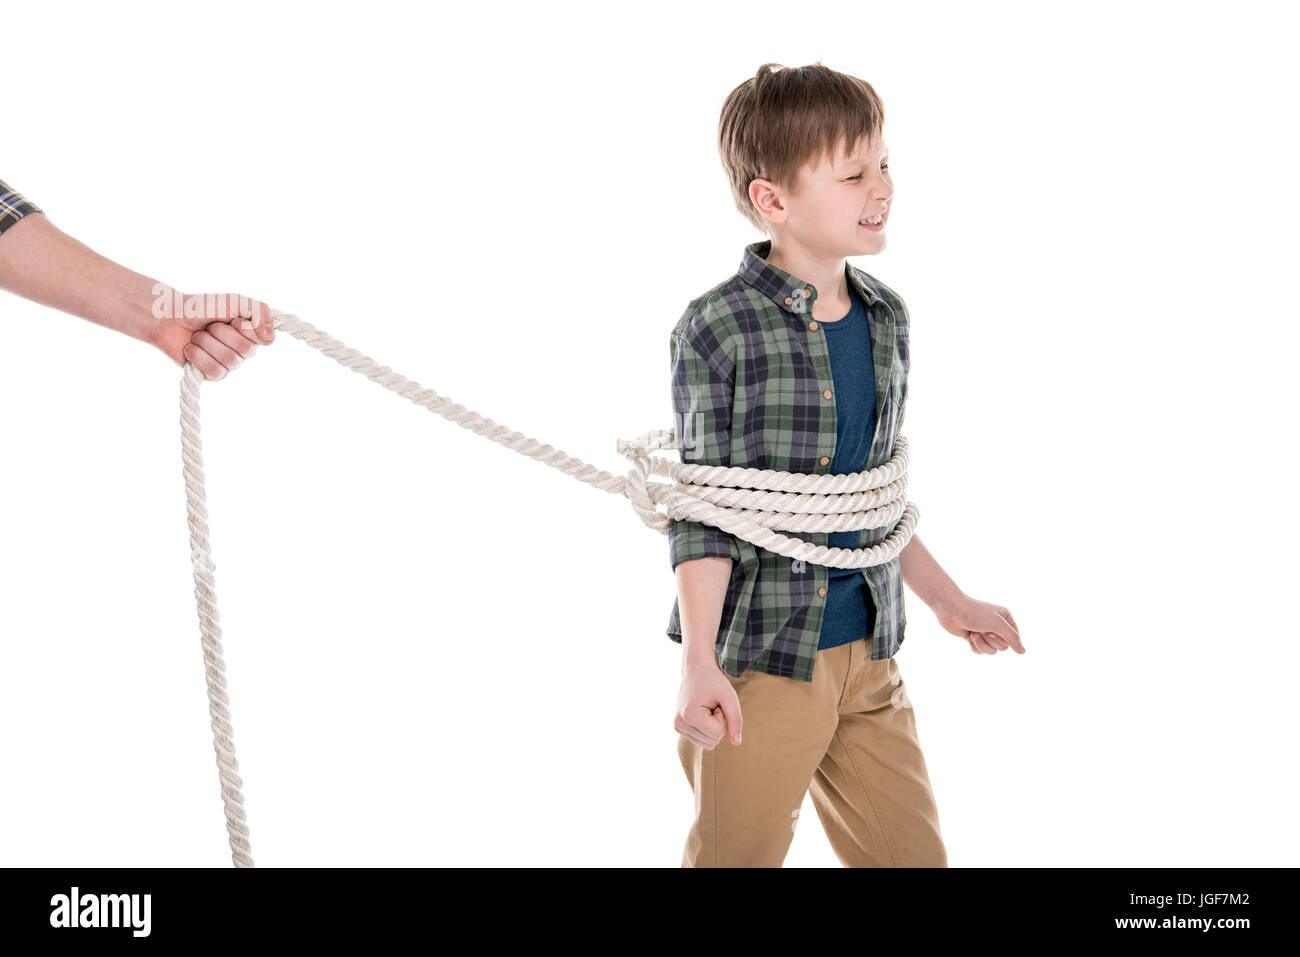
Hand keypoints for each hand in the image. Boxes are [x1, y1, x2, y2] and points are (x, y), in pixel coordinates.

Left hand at [152, 290, 275, 380]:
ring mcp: (228, 364)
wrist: (167, 317)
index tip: (232, 318)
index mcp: (252, 333)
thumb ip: (259, 311)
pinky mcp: (212, 375)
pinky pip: (214, 371)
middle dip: (221, 333)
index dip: (245, 327)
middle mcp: (243, 350)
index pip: (265, 339)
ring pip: (229, 361)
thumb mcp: (233, 300)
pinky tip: (191, 348)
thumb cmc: (200, 307)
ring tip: (198, 336)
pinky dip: (198, 355)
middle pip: (246, 350)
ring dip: (207, 342)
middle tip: (210, 326)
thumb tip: (270, 337)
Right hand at [675, 660, 742, 747]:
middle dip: (718, 724)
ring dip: (713, 727)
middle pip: (713, 741)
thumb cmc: (714, 681)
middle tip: (712, 705)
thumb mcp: (729, 697)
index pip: (718, 734)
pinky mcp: (679, 728)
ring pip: (708, 744)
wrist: (696, 669)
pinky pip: (702, 741)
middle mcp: (679, 724)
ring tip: (707, 708)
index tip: (715, 702)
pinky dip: (707, 729)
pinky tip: (702, 712)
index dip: (722, 717)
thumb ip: (735, 720)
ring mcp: (677, 727)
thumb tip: (736, 743)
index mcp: (689, 715)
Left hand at [934, 594, 1023, 654]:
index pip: (1014, 638)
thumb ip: (1012, 638)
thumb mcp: (998, 624)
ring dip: (982, 644)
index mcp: (1006, 618)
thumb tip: (1023, 652)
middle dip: (991, 641)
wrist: (951, 610)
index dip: (1004, 638)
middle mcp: (997, 625)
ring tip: (973, 634)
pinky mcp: (974, 638)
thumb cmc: (975, 613)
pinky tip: (968, 637)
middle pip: (1003, 647)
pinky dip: (974, 646)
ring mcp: (985, 632)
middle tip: (982, 630)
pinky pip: (980, 652)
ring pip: (992, 651)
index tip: (994, 630)